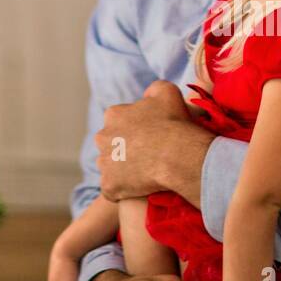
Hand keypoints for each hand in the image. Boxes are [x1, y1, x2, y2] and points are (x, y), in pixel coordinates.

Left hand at [96, 80, 214, 203]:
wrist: (177, 155)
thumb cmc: (173, 122)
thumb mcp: (166, 91)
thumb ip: (153, 89)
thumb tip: (148, 96)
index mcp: (113, 114)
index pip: (121, 121)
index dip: (137, 130)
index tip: (151, 137)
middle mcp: (102, 137)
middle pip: (112, 144)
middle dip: (125, 149)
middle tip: (148, 156)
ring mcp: (104, 163)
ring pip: (111, 167)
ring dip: (124, 171)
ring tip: (145, 175)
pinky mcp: (108, 186)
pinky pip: (113, 190)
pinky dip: (123, 191)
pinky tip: (140, 190)